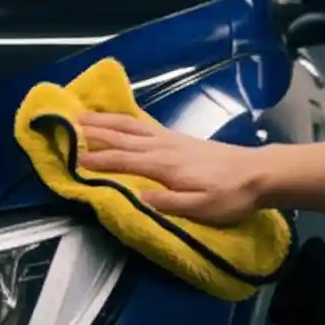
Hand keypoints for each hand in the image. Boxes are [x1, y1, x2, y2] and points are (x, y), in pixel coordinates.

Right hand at [77, 112, 268, 225]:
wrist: (258, 173)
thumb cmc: (230, 196)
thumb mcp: (202, 208)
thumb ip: (169, 204)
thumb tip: (137, 197)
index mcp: (164, 165)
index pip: (123, 160)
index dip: (97, 160)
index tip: (72, 159)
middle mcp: (162, 147)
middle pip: (121, 136)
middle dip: (92, 131)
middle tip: (65, 125)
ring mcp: (169, 139)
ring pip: (130, 126)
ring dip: (104, 121)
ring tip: (81, 116)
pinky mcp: (177, 138)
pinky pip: (142, 125)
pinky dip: (123, 120)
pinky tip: (117, 120)